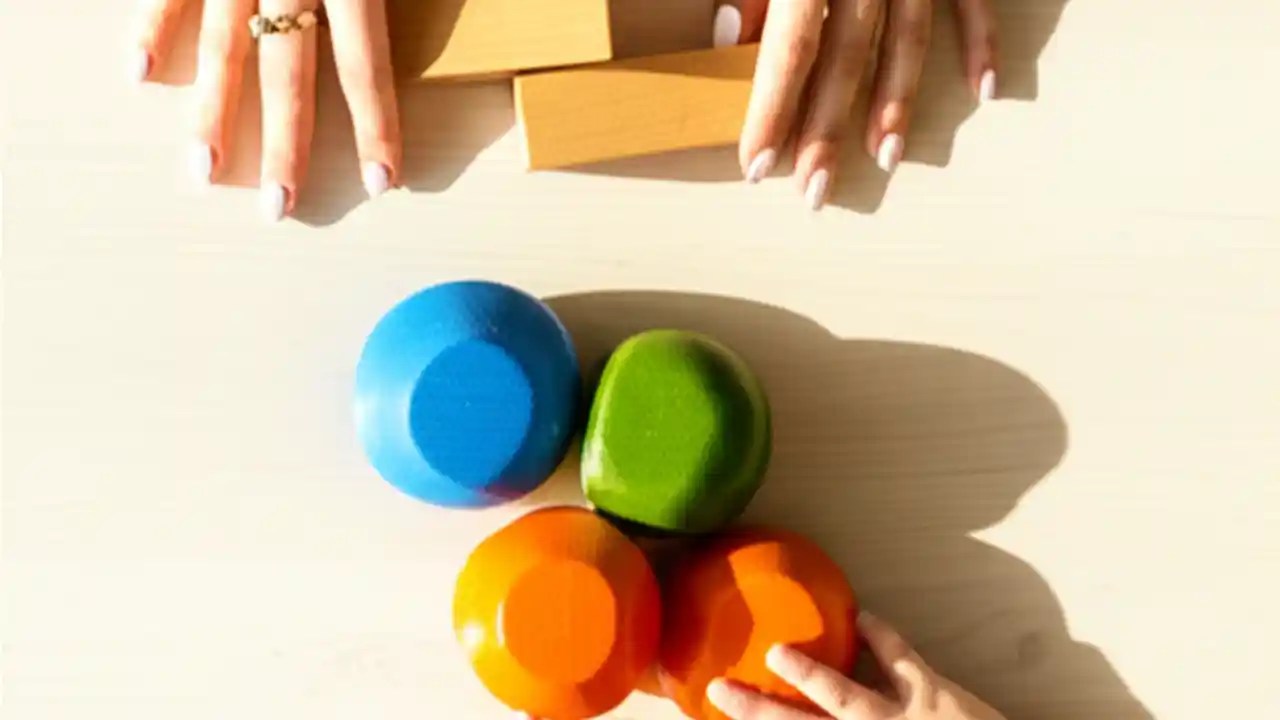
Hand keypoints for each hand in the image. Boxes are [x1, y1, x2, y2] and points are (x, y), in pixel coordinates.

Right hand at [132, 0, 401, 220]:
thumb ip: (386, 0)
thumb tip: (427, 22)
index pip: (364, 66)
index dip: (375, 125)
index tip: (381, 184)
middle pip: (288, 75)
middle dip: (284, 146)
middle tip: (277, 209)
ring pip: (222, 47)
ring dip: (213, 113)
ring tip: (205, 171)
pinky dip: (152, 29)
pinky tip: (141, 74)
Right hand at [708, 612, 1005, 718]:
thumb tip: (820, 704)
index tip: (719, 707)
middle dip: (760, 711)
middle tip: (722, 689)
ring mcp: (901, 718)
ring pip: (845, 694)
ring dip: (809, 675)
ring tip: (776, 654)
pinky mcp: (931, 693)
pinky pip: (898, 656)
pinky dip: (879, 634)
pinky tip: (863, 616)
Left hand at [712, 0, 996, 209]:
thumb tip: (728, 38)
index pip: (788, 49)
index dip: (771, 109)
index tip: (755, 165)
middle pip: (844, 60)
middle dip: (827, 130)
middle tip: (814, 192)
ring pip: (909, 40)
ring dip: (897, 103)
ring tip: (886, 159)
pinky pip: (974, 3)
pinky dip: (981, 44)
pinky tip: (984, 90)